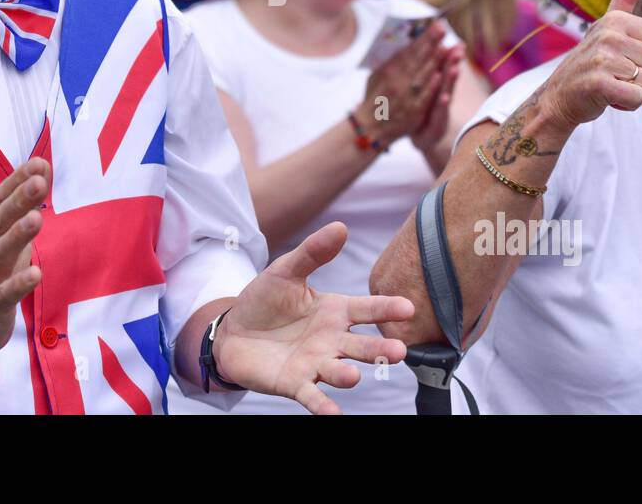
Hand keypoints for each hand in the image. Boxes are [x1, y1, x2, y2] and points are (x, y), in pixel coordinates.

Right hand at [0, 158, 46, 365]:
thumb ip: (19, 215)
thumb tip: (40, 179)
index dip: (17, 181)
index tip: (38, 162)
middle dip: (18, 199)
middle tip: (38, 180)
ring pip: (0, 253)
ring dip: (18, 235)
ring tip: (37, 218)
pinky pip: (6, 294)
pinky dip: (20, 283)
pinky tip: (37, 273)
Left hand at [213, 222, 413, 413]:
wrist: (233, 332)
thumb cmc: (265, 300)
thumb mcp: (286, 271)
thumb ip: (313, 252)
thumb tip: (340, 226)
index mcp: (335, 312)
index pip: (366, 310)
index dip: (386, 309)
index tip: (408, 308)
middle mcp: (332, 340)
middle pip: (361, 346)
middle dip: (381, 350)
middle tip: (400, 352)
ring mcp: (316, 364)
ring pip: (338, 371)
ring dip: (347, 375)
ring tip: (353, 375)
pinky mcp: (295, 383)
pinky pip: (312, 396)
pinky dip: (323, 406)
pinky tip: (333, 414)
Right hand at [359, 20, 451, 145]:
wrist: (369, 128)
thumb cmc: (375, 100)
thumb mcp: (375, 77)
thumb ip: (390, 62)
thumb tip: (404, 46)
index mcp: (388, 71)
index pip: (409, 50)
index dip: (423, 37)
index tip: (435, 25)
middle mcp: (397, 81)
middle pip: (417, 59)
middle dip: (431, 43)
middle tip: (443, 28)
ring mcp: (405, 96)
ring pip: (423, 75)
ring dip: (435, 61)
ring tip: (446, 46)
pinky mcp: (413, 111)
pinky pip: (423, 97)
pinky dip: (431, 86)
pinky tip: (439, 75)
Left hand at [410, 44, 464, 164]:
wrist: (420, 137)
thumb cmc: (423, 107)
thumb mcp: (424, 87)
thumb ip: (428, 67)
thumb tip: (432, 43)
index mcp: (435, 84)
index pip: (441, 65)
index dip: (446, 52)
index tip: (452, 38)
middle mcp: (440, 96)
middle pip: (446, 77)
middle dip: (451, 62)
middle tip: (458, 48)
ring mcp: (439, 111)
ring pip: (445, 93)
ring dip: (450, 81)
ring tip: (455, 68)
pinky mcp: (435, 127)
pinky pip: (438, 115)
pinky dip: (442, 105)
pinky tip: (445, 96)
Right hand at [540, 0, 641, 128]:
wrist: (558, 96)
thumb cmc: (590, 62)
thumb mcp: (606, 26)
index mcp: (616, 20)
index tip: (624, 58)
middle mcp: (608, 35)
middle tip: (618, 76)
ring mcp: (602, 59)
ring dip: (635, 92)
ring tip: (613, 86)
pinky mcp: (598, 83)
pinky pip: (636, 97)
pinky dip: (627, 104)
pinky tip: (610, 99)